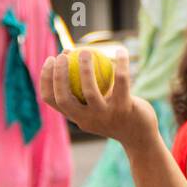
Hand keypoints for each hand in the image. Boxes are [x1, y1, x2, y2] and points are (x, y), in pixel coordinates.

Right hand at [40, 49, 157, 150]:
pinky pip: (121, 81)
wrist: (141, 136)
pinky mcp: (124, 109)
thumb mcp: (96, 106)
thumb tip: (71, 57)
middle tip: (63, 54)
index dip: (46, 78)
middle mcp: (87, 120)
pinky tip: (120, 50)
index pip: (52, 100)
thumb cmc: (116, 115)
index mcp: (77, 117)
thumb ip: (84, 90)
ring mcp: (105, 116)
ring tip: (86, 51)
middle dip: (58, 75)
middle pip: (64, 98)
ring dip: (85, 69)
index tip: (51, 59)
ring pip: (90, 92)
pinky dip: (121, 63)